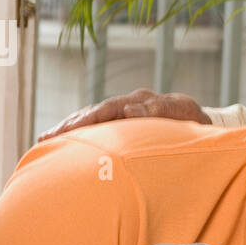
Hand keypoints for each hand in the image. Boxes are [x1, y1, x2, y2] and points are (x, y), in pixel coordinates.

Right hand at [36, 88, 209, 141]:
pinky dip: (81, 133)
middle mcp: (128, 104)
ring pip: (92, 119)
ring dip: (69, 129)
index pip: (106, 109)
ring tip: (45, 141)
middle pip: (92, 112)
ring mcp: (124, 112)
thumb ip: (159, 110)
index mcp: (139, 101)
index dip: (86, 119)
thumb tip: (128, 109)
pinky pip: (98, 127)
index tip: (67, 131)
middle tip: (45, 139)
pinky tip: (64, 143)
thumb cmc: (194, 120)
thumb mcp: (182, 114)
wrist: (200, 118)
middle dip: (68, 125)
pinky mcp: (123, 123)